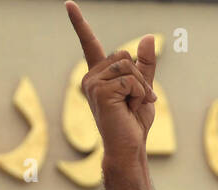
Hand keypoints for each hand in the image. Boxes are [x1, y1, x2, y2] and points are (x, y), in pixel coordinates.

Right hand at [65, 1, 157, 168]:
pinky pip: (129, 80)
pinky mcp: (99, 91)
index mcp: (99, 75)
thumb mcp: (144, 88)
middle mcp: (91, 77)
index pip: (89, 44)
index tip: (69, 4)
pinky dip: (139, 93)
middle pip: (124, 55)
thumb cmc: (134, 122)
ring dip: (141, 87)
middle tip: (138, 99)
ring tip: (134, 105)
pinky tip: (131, 108)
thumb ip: (145, 64)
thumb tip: (148, 37)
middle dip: (140, 77)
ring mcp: (92, 84)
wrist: (129, 147)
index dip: (80, 24)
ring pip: (128, 67)